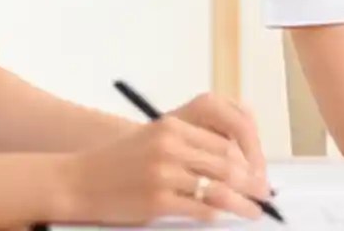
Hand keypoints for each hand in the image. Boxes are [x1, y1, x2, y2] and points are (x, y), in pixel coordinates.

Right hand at [64, 113, 269, 225]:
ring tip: (255, 210)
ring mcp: (163, 174)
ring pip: (217, 188)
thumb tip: (232, 164)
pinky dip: (215, 214)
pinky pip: (198, 209)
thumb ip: (189, 146)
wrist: (78, 180)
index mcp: (171, 127)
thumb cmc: (119, 162)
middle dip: (251, 182)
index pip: (223, 141)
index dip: (248, 159)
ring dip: (241, 202)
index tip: (258, 172)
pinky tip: (223, 216)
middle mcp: (169, 146)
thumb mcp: (154, 140)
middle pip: (226, 164)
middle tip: (265, 193)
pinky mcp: (157, 200)